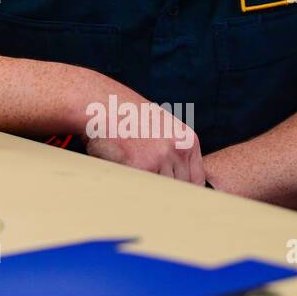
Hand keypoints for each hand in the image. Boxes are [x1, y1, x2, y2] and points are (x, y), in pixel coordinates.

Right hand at [83, 96, 204, 184]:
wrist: (99, 103)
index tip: (168, 192)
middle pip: (179, 189)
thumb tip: (178, 183)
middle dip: (163, 191)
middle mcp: (178, 150)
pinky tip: (120, 164)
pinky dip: (130, 183)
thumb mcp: (162, 126)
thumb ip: (174, 151)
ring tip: (128, 166)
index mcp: (187, 140)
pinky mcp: (140, 166)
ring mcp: (160, 159)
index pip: (196, 181)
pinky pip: (140, 188)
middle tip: (143, 179)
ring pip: (159, 191)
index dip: (182, 190)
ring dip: (145, 187)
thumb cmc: (126, 115)